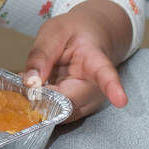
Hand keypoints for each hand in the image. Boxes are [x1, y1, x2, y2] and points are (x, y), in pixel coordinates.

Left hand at [23, 0, 130, 121]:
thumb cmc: (74, 33)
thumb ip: (41, 55)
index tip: (121, 100)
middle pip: (70, 104)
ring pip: (61, 114)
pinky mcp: (78, 110)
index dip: (113, 88)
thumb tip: (30, 83)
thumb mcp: (53, 32)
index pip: (106, 75)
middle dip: (43, 99)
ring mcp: (88, 102)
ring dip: (41, 103)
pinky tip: (38, 89)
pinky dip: (42, 106)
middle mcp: (97, 87)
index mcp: (96, 60)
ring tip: (36, 80)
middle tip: (27, 79)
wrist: (90, 37)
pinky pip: (56, 115)